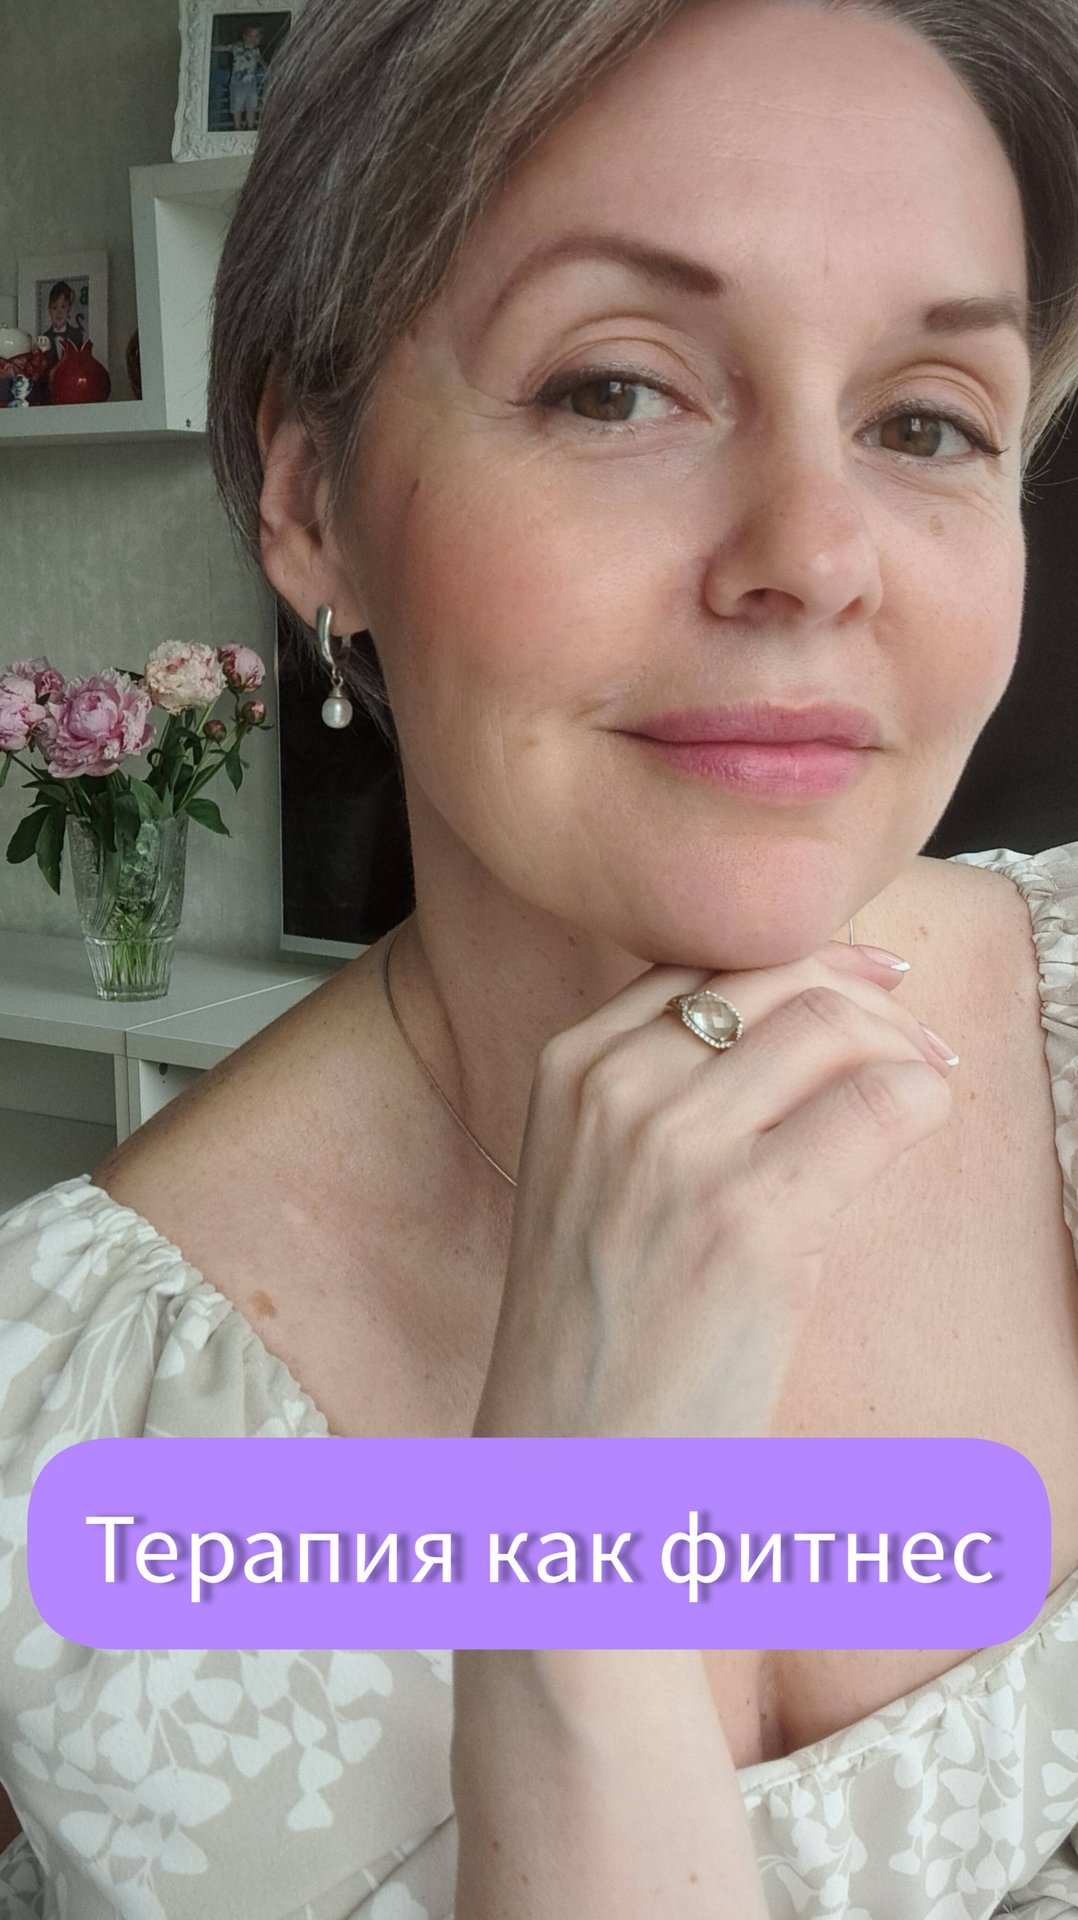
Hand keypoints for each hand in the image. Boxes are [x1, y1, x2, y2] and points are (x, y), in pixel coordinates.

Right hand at [474, 941, 954, 1438]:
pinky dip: (923, 1097)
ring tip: (925, 1086)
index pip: (708, 957)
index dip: (805, 959)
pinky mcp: (751, 1220)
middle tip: (917, 1045)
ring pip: (834, 1025)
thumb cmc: (598, 1325)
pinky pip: (878, 1103)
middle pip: (778, 978)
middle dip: (868, 999)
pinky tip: (921, 1124)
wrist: (568, 1460)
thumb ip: (659, 1088)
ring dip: (904, 1047)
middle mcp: (615, 1090)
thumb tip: (797, 1015)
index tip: (868, 985)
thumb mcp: (590, 1173)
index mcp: (569, 1067)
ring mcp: (678, 1151)